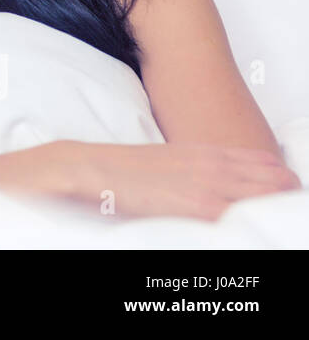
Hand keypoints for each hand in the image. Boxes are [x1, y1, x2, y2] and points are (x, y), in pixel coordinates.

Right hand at [79, 141, 300, 221]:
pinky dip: (254, 223)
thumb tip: (223, 185)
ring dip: (277, 208)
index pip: (268, 163)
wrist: (96, 168)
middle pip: (277, 180)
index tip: (284, 194)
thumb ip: (203, 169)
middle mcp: (217, 166)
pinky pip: (243, 216)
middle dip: (287, 195)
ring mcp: (210, 186)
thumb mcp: (173, 160)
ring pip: (268, 196)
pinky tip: (251, 230)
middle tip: (283, 212)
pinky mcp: (200, 207)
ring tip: (275, 224)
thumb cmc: (129, 170)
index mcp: (210, 153)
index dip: (282, 181)